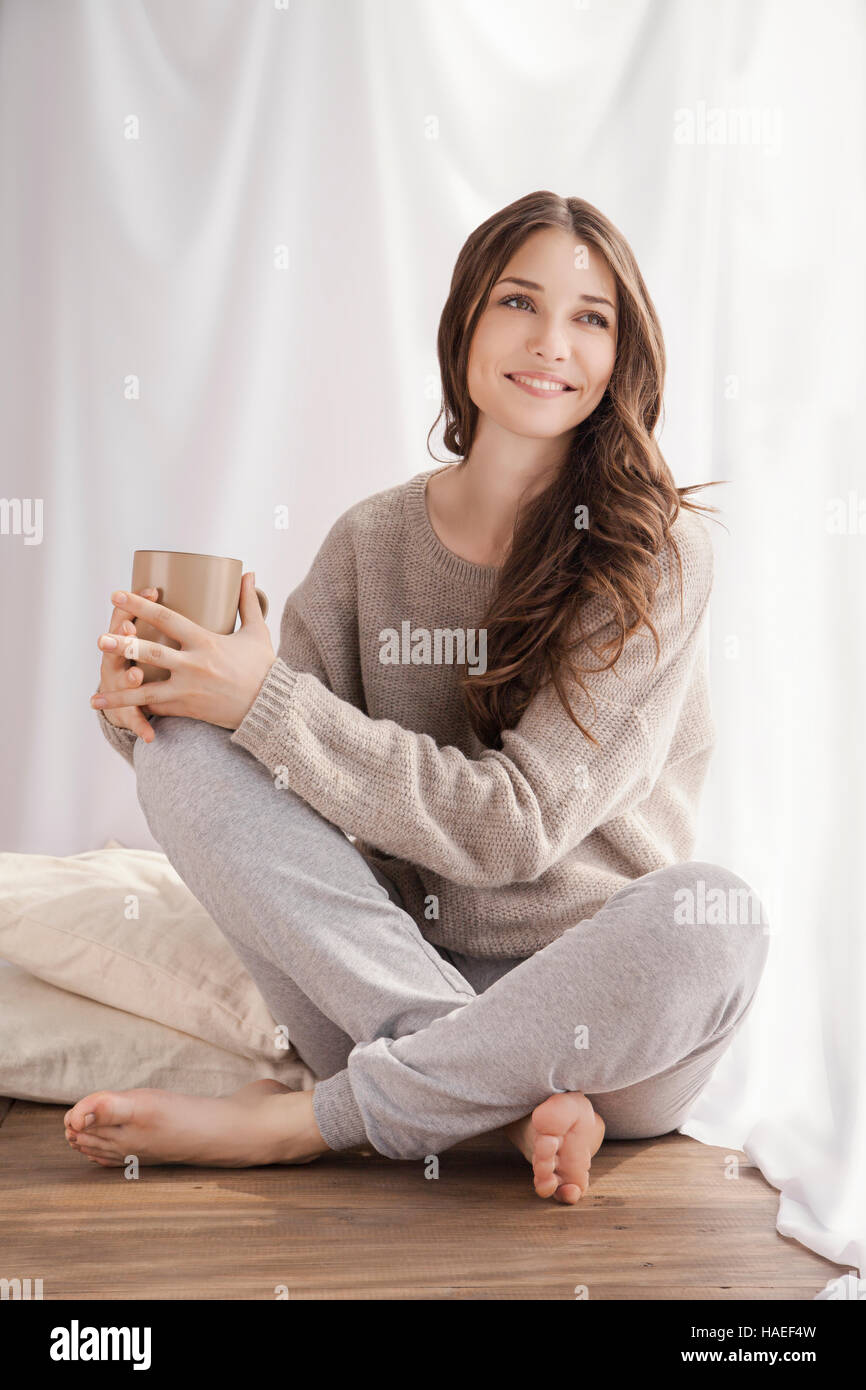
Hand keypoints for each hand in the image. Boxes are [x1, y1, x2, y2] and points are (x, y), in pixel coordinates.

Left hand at [90, 572, 276, 731]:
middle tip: (99, 640)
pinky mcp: (189, 710)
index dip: (141, 606)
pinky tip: (118, 712)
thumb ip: (248, 602)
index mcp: (207, 642)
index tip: (117, 595)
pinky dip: (137, 709)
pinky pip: (158, 708)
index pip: (168, 620)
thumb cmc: (263, 668)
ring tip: (94, 697)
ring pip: (148, 691)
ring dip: (119, 693)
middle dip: (123, 647)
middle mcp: (195, 666)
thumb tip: (248, 573)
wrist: (270, 708)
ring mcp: (189, 690)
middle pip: (152, 654)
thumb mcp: (257, 632)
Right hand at [95, 587, 160, 742]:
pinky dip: (141, 725)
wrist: (129, 698)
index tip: (152, 592)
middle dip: (123, 638)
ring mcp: (119, 686)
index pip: (126, 618)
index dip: (135, 605)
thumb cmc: (148, 660)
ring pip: (122, 682)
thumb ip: (170, 617)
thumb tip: (196, 589)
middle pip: (118, 647)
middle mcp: (117, 661)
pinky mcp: (126, 710)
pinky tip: (150, 735)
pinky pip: (133, 717)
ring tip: (136, 675)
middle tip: (128, 628)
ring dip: (128, 680)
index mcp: (126, 640)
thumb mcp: (155, 638)